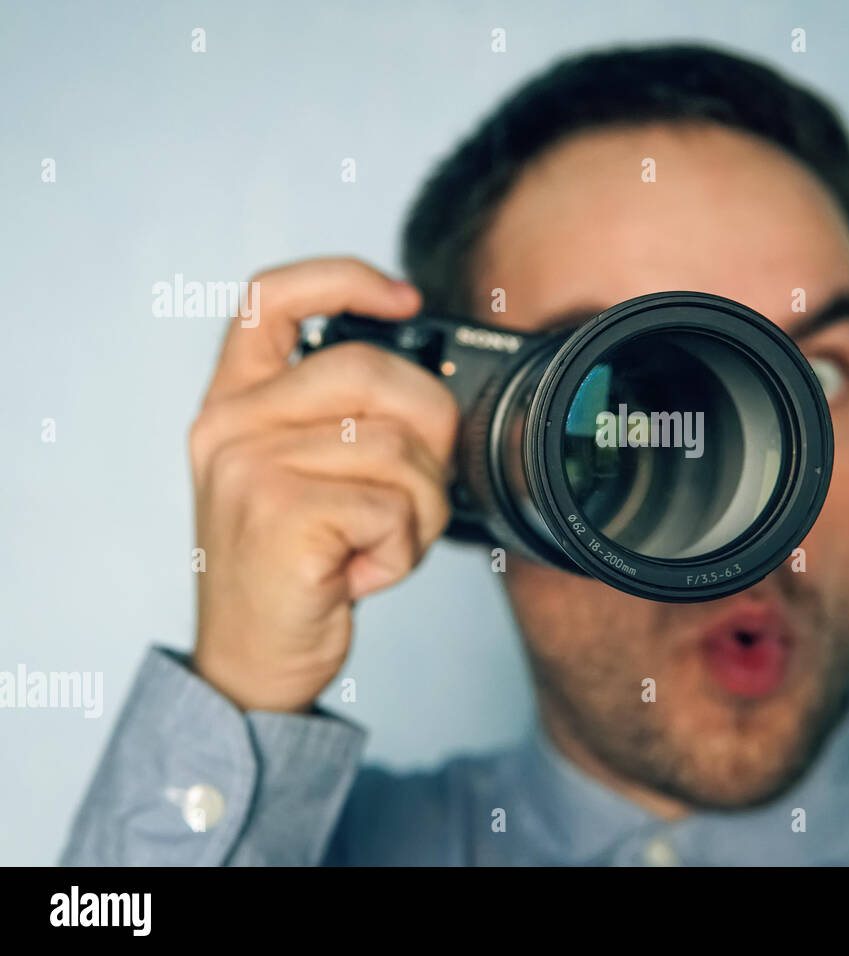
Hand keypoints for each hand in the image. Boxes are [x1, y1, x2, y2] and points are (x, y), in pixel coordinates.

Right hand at [188, 257, 457, 711]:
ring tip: (376, 542)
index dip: (342, 278)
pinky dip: (402, 549)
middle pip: (371, 369)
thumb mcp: (305, 477)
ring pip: (398, 447)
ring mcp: (248, 467)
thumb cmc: (296, 568)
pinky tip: (362, 572)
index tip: (405, 298)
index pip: (268, 298)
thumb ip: (341, 420)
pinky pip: (393, 505)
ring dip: (418, 509)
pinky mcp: (279, 513)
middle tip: (418, 488)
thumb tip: (428, 382)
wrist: (254, 661)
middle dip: (429, 429)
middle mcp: (229, 427)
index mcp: (233, 405)